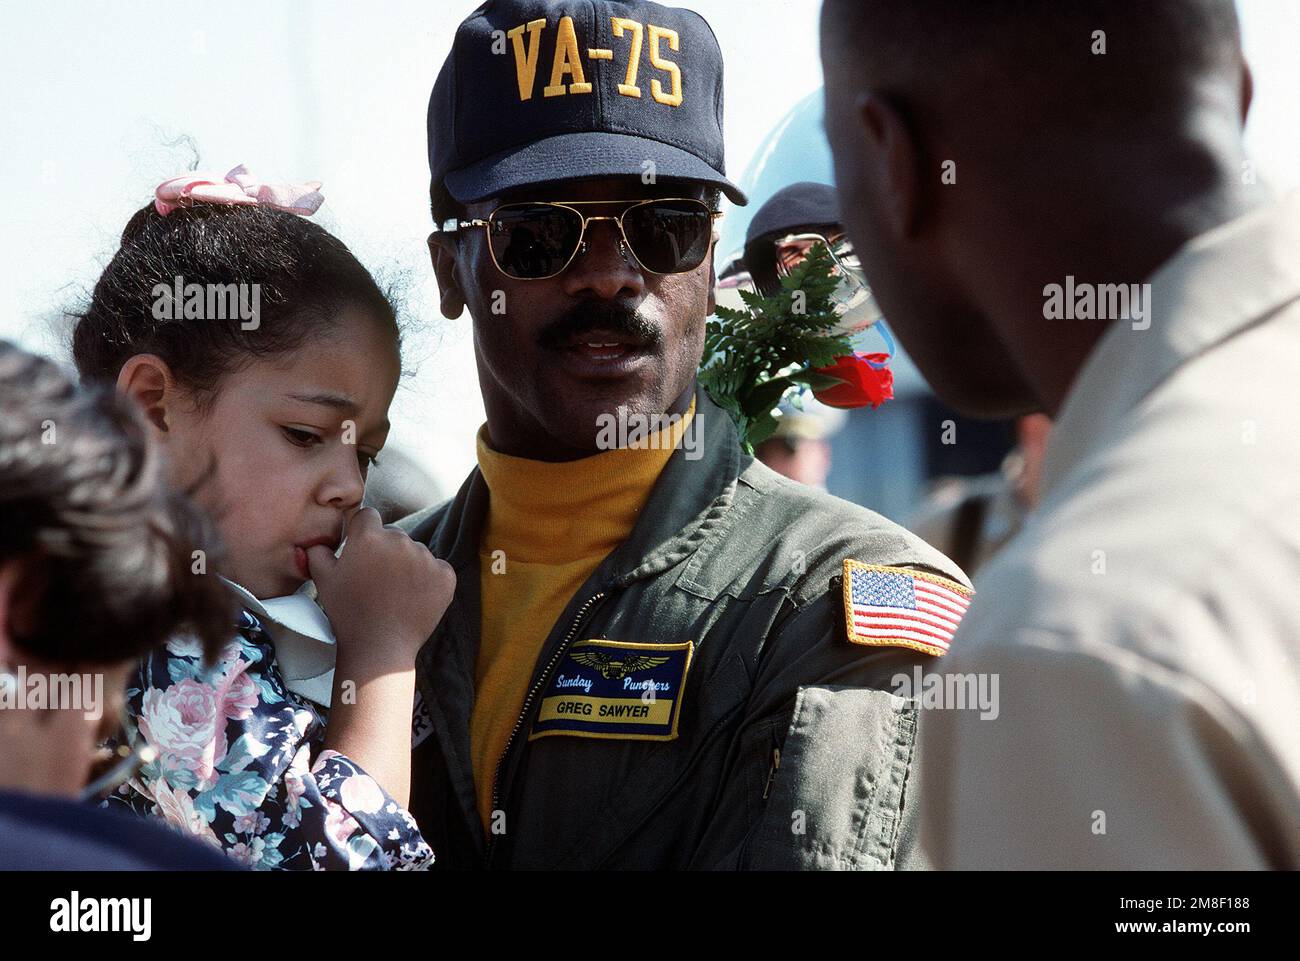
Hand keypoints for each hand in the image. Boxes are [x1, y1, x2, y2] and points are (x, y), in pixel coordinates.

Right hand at [306, 508, 454, 663]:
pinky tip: (414, 598)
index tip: (361, 552)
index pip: (368, 516)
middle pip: (393, 535)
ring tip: (394, 594)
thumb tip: (318, 541)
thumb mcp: (323, 580)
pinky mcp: (445, 575)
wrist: (380, 648)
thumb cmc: (347, 614)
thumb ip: (317, 552)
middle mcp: (400, 541)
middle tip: (376, 580)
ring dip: (408, 566)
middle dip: (386, 551)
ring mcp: (426, 557)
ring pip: (415, 552)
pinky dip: (428, 580)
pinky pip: (437, 568)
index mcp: (369, 536)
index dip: (363, 533)